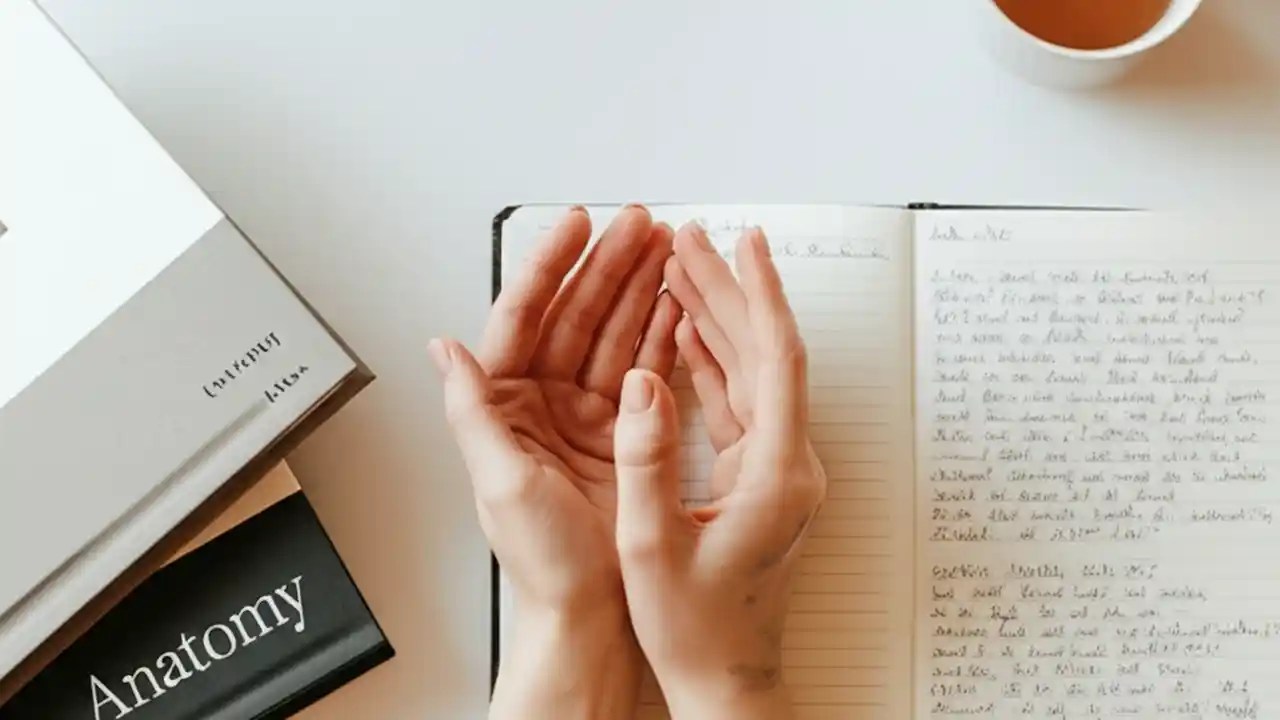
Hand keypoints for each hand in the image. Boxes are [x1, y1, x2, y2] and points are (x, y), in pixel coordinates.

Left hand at [430, 205, 680, 719]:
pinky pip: (644, 366)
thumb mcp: (498, 483)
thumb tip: (444, 349)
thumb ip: (473, 411)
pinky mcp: (626, 430)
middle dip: (608, 264)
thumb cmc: (545, 564)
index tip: (576, 225)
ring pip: (615, 331)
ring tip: (665, 247)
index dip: (551, 266)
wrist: (595, 614)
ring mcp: (588, 413)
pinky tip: (676, 301)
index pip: (525, 317)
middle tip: (638, 223)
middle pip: (577, 314)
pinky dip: (662, 332)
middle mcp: (544, 403)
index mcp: (504, 407)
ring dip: (639, 287)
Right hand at [613, 224, 825, 719]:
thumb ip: (646, 459)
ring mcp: (777, 469)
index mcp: (774, 473)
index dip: (759, 294)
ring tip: (683, 271)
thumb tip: (642, 383)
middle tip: (692, 240)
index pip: (777, 359)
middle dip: (728, 291)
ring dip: (718, 320)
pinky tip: (689, 337)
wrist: (726, 676)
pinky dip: (713, 363)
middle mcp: (787, 464)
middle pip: (764, 353)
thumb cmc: (696, 627)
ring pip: (752, 373)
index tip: (745, 245)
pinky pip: (739, 403)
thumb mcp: (653, 544)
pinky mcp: (760, 478)